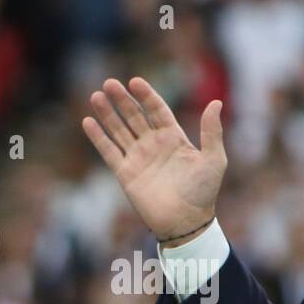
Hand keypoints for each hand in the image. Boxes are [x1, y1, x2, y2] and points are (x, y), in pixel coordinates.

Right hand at [82, 77, 225, 241]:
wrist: (185, 221)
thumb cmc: (203, 191)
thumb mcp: (214, 159)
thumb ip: (212, 131)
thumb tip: (215, 102)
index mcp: (174, 137)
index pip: (156, 110)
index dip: (146, 95)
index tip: (135, 82)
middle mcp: (153, 145)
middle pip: (133, 116)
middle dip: (122, 100)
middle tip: (109, 83)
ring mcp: (137, 158)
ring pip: (118, 130)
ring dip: (107, 114)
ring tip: (96, 96)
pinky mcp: (125, 173)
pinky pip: (109, 152)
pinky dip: (98, 138)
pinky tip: (88, 122)